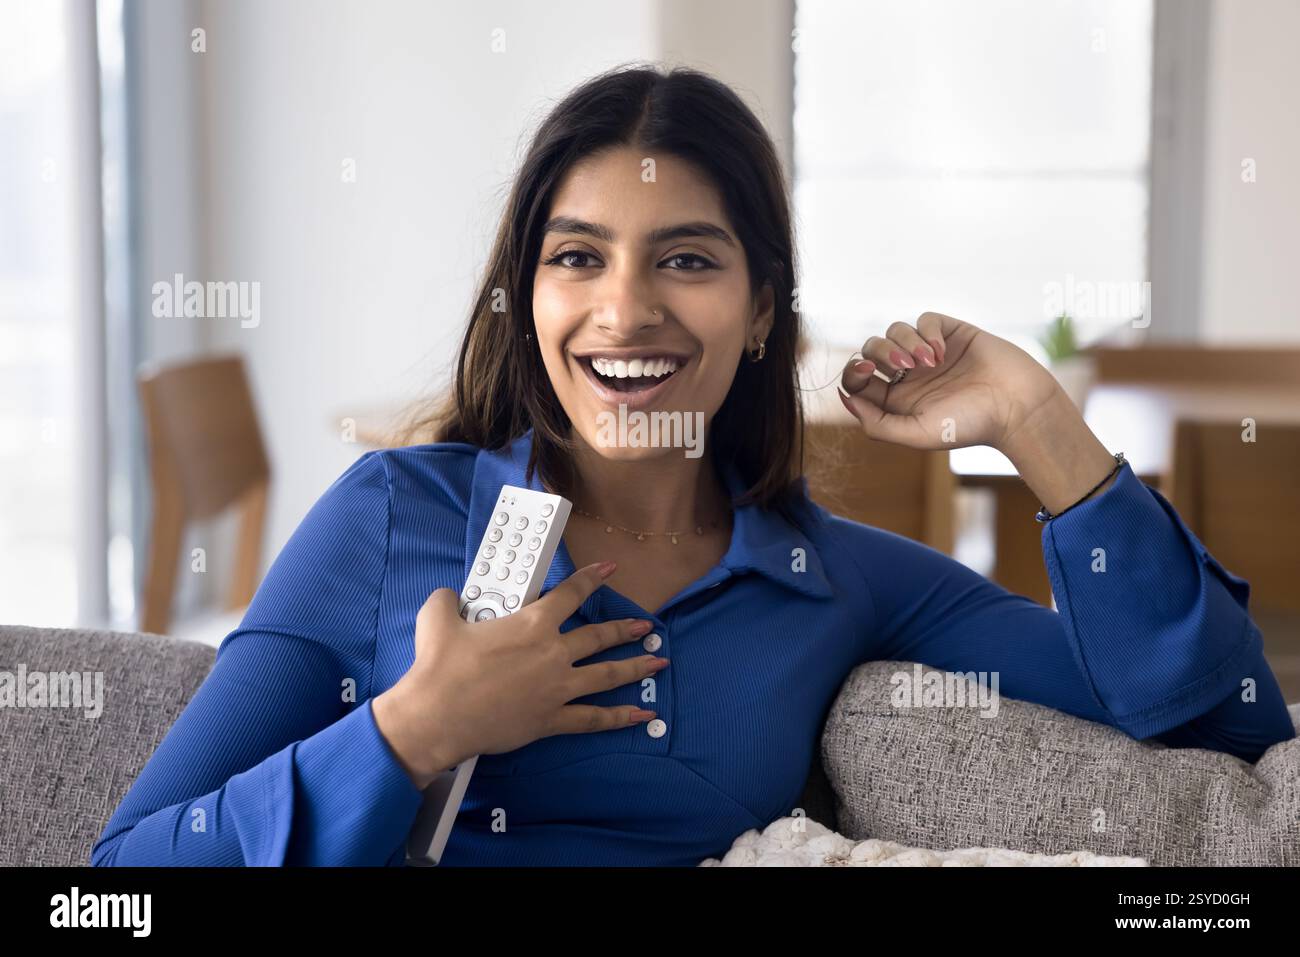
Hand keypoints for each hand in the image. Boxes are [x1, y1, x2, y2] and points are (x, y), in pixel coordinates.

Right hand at [372, 562, 666, 789]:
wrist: (437, 716)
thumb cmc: (438, 668)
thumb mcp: (437, 618)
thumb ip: (449, 600)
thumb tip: (449, 596)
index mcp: (531, 624)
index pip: (571, 594)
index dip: (593, 579)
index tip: (610, 569)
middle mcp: (552, 653)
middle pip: (598, 637)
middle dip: (626, 629)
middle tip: (646, 626)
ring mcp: (557, 688)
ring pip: (606, 675)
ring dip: (635, 667)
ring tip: (658, 662)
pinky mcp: (551, 719)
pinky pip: (593, 719)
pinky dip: (620, 718)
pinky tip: (643, 716)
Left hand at [837, 312, 1062, 453]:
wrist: (1017, 407)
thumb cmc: (969, 426)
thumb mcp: (916, 434)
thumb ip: (876, 423)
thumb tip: (845, 398)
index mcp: (896, 400)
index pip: (858, 379)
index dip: (852, 371)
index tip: (864, 371)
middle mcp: (909, 375)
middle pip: (871, 350)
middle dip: (879, 352)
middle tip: (902, 364)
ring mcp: (929, 352)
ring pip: (894, 331)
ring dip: (905, 341)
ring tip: (930, 361)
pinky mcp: (952, 333)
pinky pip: (925, 319)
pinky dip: (927, 331)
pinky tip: (942, 352)